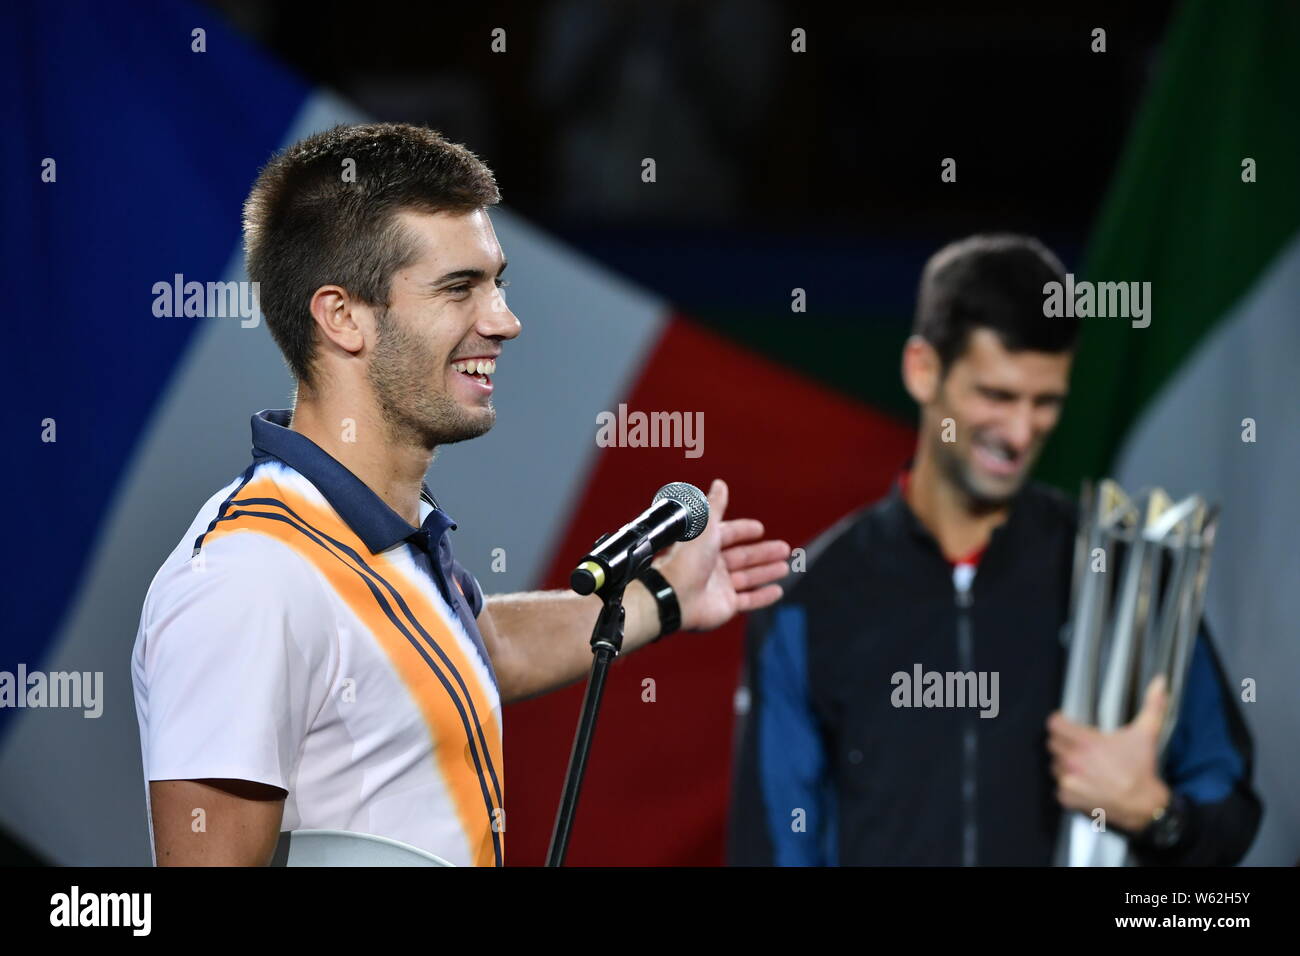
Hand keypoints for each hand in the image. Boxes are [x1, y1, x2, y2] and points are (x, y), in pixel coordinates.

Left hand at [656, 478, 790, 631]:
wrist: (675, 595)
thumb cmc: (686, 558)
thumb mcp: (704, 525)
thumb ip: (715, 506)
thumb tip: (719, 483)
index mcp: (704, 545)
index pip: (728, 535)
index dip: (744, 530)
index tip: (760, 528)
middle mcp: (711, 566)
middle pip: (743, 557)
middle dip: (763, 552)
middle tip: (784, 548)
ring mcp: (718, 587)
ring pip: (748, 578)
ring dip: (766, 572)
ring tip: (785, 567)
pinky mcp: (725, 606)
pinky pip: (748, 600)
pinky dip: (763, 596)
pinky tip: (777, 591)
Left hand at [1047, 675, 1171, 832]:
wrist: (1144, 806)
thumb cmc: (1142, 769)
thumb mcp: (1146, 734)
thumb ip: (1152, 706)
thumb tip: (1160, 682)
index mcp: (1086, 743)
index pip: (1054, 725)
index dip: (1059, 721)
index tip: (1066, 722)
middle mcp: (1073, 761)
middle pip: (1052, 744)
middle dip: (1062, 741)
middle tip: (1076, 743)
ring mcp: (1069, 780)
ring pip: (1054, 765)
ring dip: (1063, 762)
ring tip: (1081, 763)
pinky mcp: (1069, 798)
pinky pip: (1058, 787)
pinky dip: (1067, 785)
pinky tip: (1082, 782)